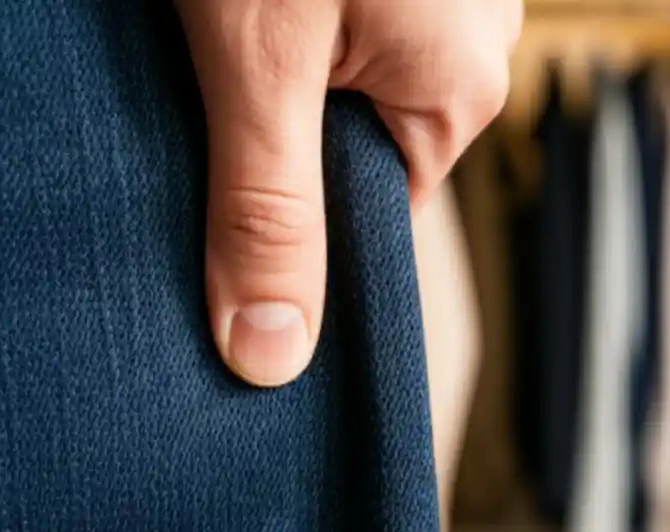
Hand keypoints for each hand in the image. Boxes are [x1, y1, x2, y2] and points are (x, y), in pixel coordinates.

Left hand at [176, 0, 520, 386]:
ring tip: (213, 46)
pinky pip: (350, 23)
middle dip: (281, 139)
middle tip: (195, 112)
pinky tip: (240, 4)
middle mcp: (474, 41)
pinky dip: (289, 23)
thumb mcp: (258, 64)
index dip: (293, 223)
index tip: (222, 221)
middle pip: (365, 149)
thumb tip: (273, 358)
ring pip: (350, 78)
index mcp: (458, 92)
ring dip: (280, 71)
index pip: (378, 213)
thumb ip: (268, 209)